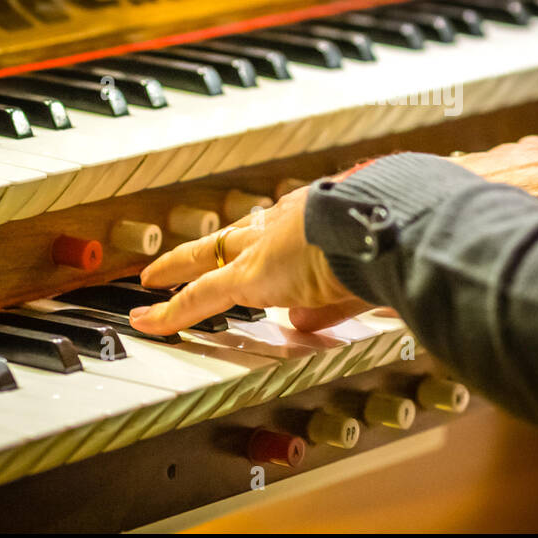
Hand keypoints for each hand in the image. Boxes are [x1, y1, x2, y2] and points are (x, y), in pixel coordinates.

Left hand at [131, 186, 369, 334]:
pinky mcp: (249, 274)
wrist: (382, 225)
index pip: (282, 227)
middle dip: (211, 246)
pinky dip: (172, 310)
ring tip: (153, 279)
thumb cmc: (391, 243)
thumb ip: (330, 303)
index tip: (258, 243)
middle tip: (186, 256)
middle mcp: (286, 221)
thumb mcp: (361, 276)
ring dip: (182, 266)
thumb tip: (299, 321)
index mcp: (319, 216)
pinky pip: (201, 295)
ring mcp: (264, 245)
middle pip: (236, 234)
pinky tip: (147, 320)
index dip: (265, 237)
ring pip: (210, 255)